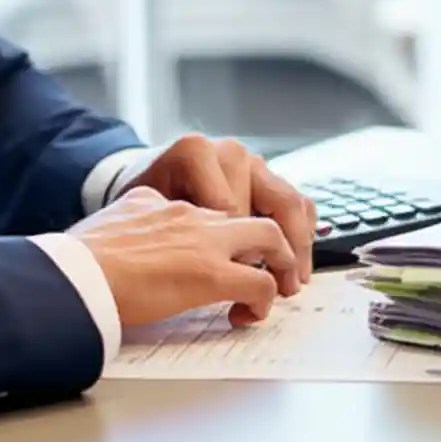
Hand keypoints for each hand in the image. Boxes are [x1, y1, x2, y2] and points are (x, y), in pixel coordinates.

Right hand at [70, 187, 298, 326]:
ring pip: (267, 236)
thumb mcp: (107, 225)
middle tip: (274, 262)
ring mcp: (203, 240)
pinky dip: (264, 300)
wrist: (69, 275)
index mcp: (160, 201)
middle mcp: (187, 212)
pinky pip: (258, 282)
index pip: (209, 207)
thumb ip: (130, 223)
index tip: (228, 251)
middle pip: (248, 206)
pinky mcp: (210, 273)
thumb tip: (128, 239)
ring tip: (279, 286)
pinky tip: (250, 314)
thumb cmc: (74, 262)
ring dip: (280, 261)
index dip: (225, 231)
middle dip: (269, 235)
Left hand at [120, 135, 315, 282]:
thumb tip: (217, 270)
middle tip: (283, 289)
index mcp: (195, 153)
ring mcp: (250, 162)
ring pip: (290, 201)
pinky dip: (302, 229)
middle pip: (271, 203)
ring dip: (298, 245)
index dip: (236, 252)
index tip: (232, 281)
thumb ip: (179, 235)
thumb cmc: (138, 213)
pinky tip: (298, 258)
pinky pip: (295, 199)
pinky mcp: (264, 176)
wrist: (140, 189)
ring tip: (294, 281)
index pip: (230, 210)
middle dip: (282, 250)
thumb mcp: (144, 220)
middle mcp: (228, 152)